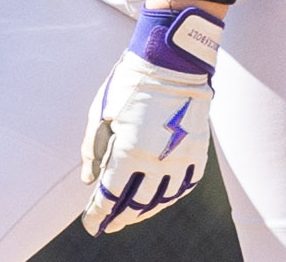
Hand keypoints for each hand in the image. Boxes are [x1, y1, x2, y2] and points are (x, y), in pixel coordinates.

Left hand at [80, 6, 222, 234]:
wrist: (171, 62)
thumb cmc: (130, 84)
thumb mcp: (101, 113)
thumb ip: (93, 149)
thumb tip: (88, 179)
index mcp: (130, 153)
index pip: (111, 196)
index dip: (98, 213)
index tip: (90, 224)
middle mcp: (158, 163)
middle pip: (136, 204)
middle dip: (119, 217)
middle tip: (108, 223)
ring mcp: (181, 160)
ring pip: (162, 200)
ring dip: (144, 210)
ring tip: (130, 213)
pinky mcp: (198, 153)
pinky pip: (184, 187)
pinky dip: (169, 196)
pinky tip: (158, 197)